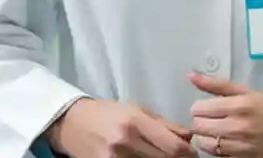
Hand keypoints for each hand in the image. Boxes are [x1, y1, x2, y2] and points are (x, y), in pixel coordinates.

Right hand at [48, 97, 195, 157]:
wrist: (72, 123)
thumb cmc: (106, 113)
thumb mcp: (135, 109)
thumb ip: (164, 124)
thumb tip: (188, 136)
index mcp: (135, 122)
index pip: (173, 147)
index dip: (188, 154)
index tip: (191, 153)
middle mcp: (126, 142)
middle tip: (178, 156)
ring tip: (159, 156)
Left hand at [188, 73, 262, 157]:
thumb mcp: (249, 92)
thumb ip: (217, 84)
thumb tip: (191, 76)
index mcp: (239, 105)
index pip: (198, 109)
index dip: (200, 108)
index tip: (208, 109)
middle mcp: (238, 127)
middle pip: (197, 126)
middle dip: (202, 122)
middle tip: (213, 121)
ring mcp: (241, 147)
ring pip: (204, 143)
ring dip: (208, 138)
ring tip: (220, 133)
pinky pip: (218, 156)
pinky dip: (219, 151)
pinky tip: (228, 144)